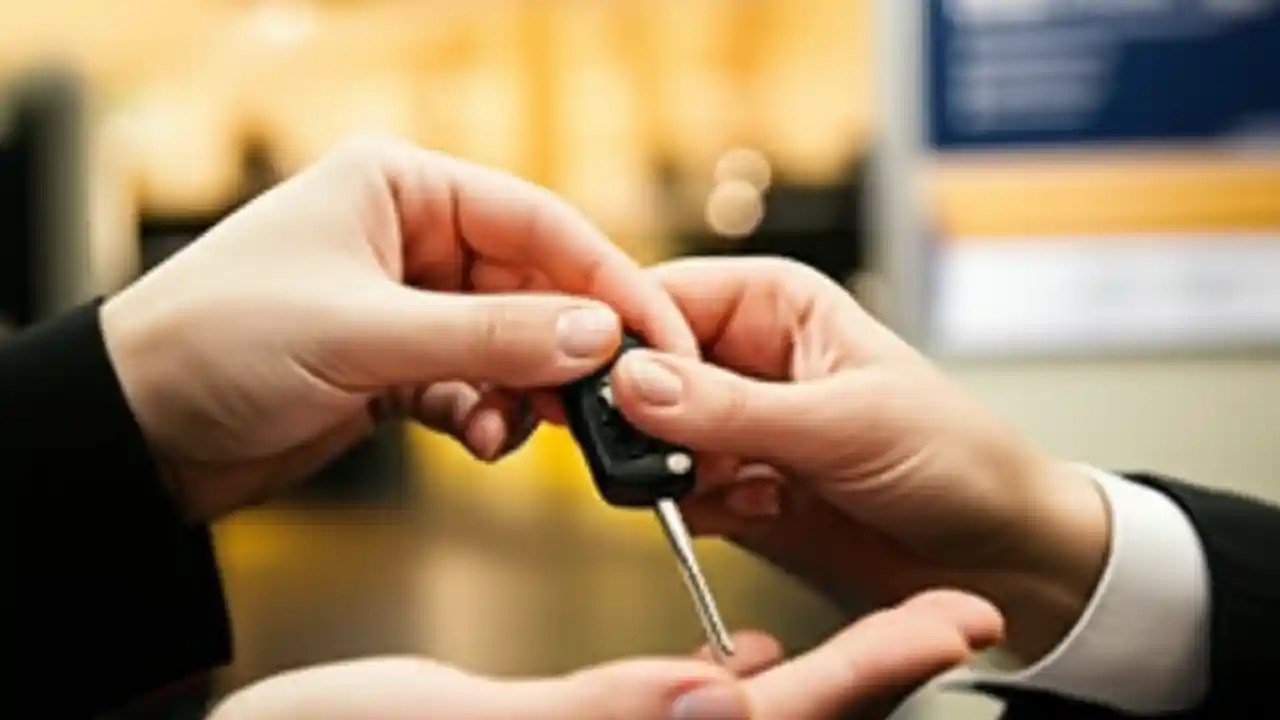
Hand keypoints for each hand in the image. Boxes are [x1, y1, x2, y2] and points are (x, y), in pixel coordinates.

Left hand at [101, 135, 695, 520]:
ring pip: (509, 344)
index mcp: (400, 189)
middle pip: (532, 288)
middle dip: (565, 350)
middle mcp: (410, 239)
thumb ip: (489, 337)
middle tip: (605, 400)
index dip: (605, 278)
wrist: (136, 431)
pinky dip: (485, 417)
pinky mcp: (398, 366)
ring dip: (523, 393)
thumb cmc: (215, 341)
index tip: (655, 332)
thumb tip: (596, 335)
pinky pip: (474, 385)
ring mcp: (407, 306)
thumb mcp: (364, 334)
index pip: (535, 223)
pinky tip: (477, 440)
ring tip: (512, 430)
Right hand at [207, 590, 1001, 719]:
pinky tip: (750, 655)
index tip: (952, 624)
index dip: (874, 674)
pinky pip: (687, 712)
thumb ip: (601, 716)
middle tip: (955, 611)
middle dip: (877, 667)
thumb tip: (726, 703)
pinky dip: (734, 679)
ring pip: (747, 713)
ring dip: (826, 671)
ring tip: (892, 615)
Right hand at [601, 258, 1107, 662]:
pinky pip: (677, 492)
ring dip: (681, 471)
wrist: (999, 553)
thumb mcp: (843, 423)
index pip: (661, 298)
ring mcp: (737, 425)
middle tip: (668, 454)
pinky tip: (763, 508)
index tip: (607, 390)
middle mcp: (745, 357)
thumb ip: (731, 408)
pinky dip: (703, 509)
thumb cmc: (957, 457)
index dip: (624, 339)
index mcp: (773, 303)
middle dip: (647, 420)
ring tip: (744, 485)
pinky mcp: (736, 485)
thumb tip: (634, 381)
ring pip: (651, 438)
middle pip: (643, 370)